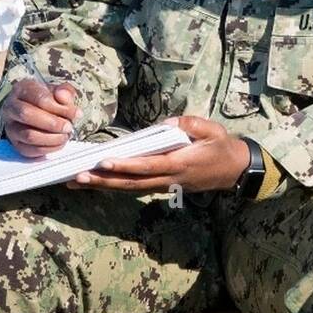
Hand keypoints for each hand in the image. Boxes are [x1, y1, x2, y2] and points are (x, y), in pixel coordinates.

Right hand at [3, 79, 80, 157]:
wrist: (36, 110)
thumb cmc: (49, 99)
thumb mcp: (59, 91)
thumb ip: (65, 92)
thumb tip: (63, 96)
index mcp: (22, 90)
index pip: (39, 97)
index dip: (60, 107)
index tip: (77, 114)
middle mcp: (11, 108)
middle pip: (27, 115)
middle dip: (53, 123)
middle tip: (69, 127)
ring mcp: (10, 127)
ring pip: (28, 135)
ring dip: (52, 138)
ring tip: (65, 135)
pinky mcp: (15, 144)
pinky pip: (29, 150)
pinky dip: (48, 149)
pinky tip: (59, 143)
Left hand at [67, 115, 248, 193]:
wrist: (234, 170)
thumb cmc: (222, 147)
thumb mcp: (213, 130)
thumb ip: (191, 124)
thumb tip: (166, 123)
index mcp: (181, 163)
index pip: (147, 166)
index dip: (125, 166)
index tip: (103, 162)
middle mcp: (170, 178)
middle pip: (132, 183)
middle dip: (104, 181)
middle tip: (78, 177)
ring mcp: (167, 185)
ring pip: (131, 188)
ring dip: (104, 186)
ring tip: (77, 182)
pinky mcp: (164, 186)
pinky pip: (136, 187)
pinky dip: (116, 185)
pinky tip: (98, 182)